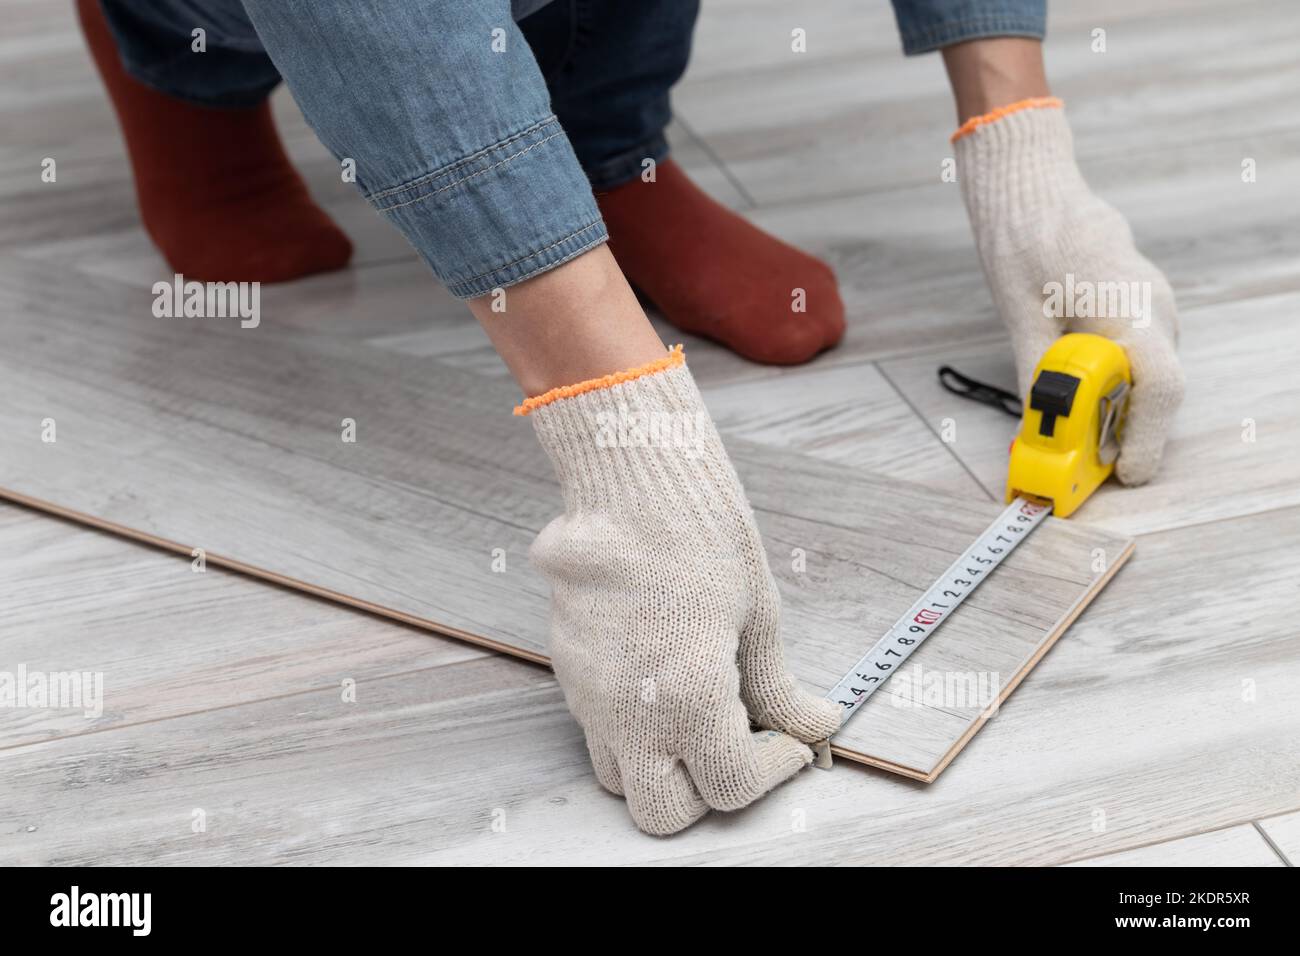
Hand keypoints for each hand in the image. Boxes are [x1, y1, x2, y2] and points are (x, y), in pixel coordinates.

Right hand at [527, 355, 841, 834]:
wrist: (629, 481)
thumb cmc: (699, 533)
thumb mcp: (759, 613)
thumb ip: (778, 686)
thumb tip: (814, 723)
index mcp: (688, 700)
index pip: (731, 787)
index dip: (773, 772)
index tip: (790, 743)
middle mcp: (629, 712)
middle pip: (662, 813)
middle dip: (707, 795)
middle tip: (739, 750)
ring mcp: (590, 695)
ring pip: (619, 779)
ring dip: (662, 767)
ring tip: (698, 719)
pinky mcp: (568, 671)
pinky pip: (596, 730)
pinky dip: (632, 729)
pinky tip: (662, 681)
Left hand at [955, 101, 1184, 484]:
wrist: (1035, 193)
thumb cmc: (1026, 245)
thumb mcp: (1020, 318)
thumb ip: (1037, 376)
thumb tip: (1037, 427)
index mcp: (1130, 309)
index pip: (1159, 387)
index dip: (1145, 439)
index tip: (1124, 475)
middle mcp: (1156, 309)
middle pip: (1159, 391)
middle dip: (1127, 435)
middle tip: (1086, 468)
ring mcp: (1157, 306)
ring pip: (1151, 376)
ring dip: (1120, 410)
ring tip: (1076, 435)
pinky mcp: (1146, 307)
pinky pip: (1142, 357)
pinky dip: (1119, 384)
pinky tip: (1083, 396)